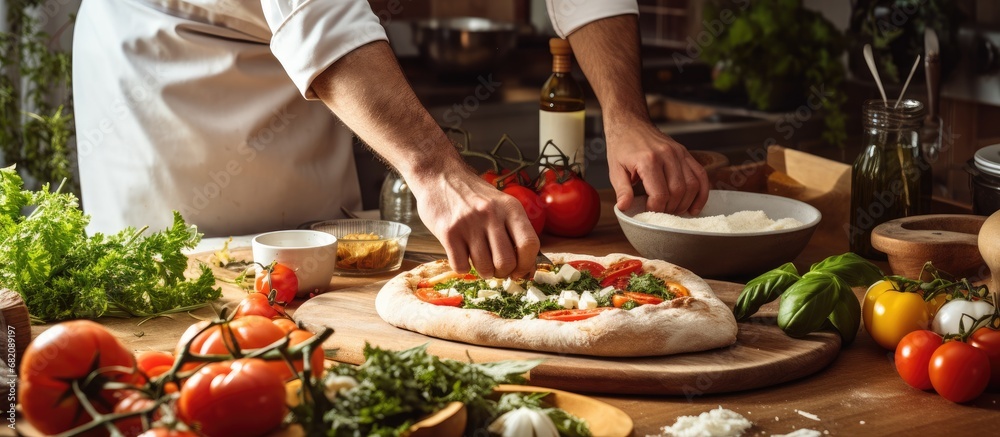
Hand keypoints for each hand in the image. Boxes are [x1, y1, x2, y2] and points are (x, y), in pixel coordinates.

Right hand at [408, 166, 539, 278]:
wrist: (439, 175)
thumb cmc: (472, 195)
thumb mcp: (500, 203)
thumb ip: (513, 230)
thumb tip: (526, 268)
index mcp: (510, 207)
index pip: (529, 244)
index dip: (526, 264)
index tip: (519, 271)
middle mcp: (491, 215)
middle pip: (506, 262)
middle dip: (502, 273)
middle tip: (496, 269)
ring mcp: (469, 224)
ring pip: (484, 268)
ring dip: (483, 271)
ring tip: (479, 261)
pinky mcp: (448, 233)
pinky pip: (461, 266)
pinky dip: (462, 267)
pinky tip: (461, 255)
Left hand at [606, 123, 709, 214]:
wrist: (630, 123)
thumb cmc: (622, 146)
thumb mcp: (615, 169)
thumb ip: (622, 190)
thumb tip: (624, 207)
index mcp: (648, 160)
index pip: (660, 194)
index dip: (656, 209)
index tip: (649, 212)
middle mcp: (667, 155)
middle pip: (678, 191)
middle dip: (670, 208)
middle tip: (661, 213)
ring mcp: (679, 152)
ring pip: (692, 185)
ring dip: (685, 203)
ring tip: (674, 210)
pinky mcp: (685, 153)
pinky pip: (701, 175)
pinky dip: (702, 193)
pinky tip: (694, 206)